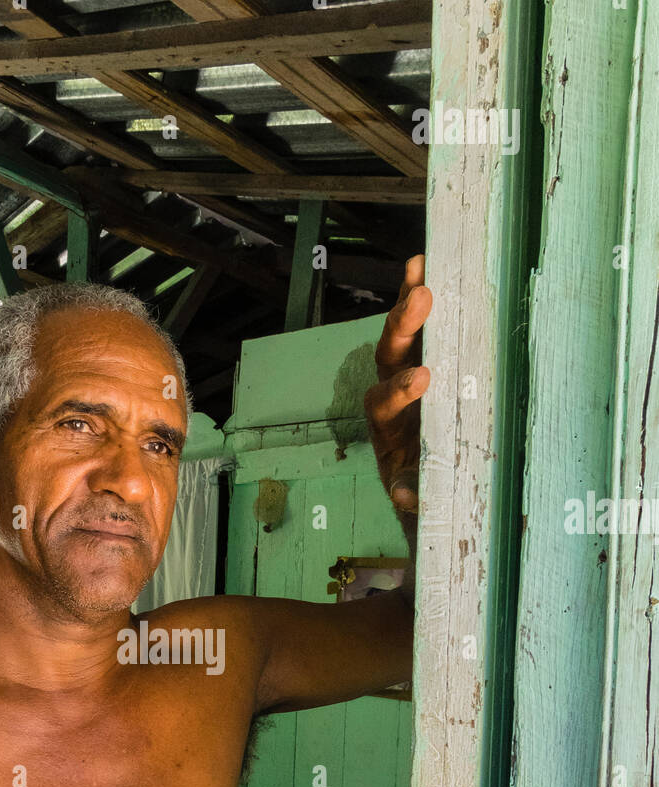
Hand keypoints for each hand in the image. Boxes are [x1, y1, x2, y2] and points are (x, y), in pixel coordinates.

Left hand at [364, 255, 431, 517]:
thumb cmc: (423, 490)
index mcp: (387, 429)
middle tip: (422, 298)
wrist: (422, 484)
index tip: (422, 378)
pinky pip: (419, 327)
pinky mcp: (421, 360)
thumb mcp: (418, 499)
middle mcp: (389, 397)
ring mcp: (404, 375)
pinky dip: (418, 297)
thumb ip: (411, 496)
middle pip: (388, 358)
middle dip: (401, 328)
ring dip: (407, 301)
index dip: (399, 391)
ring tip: (420, 266)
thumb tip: (405, 498)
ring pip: (400, 336)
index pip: (385, 405)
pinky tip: (426, 263)